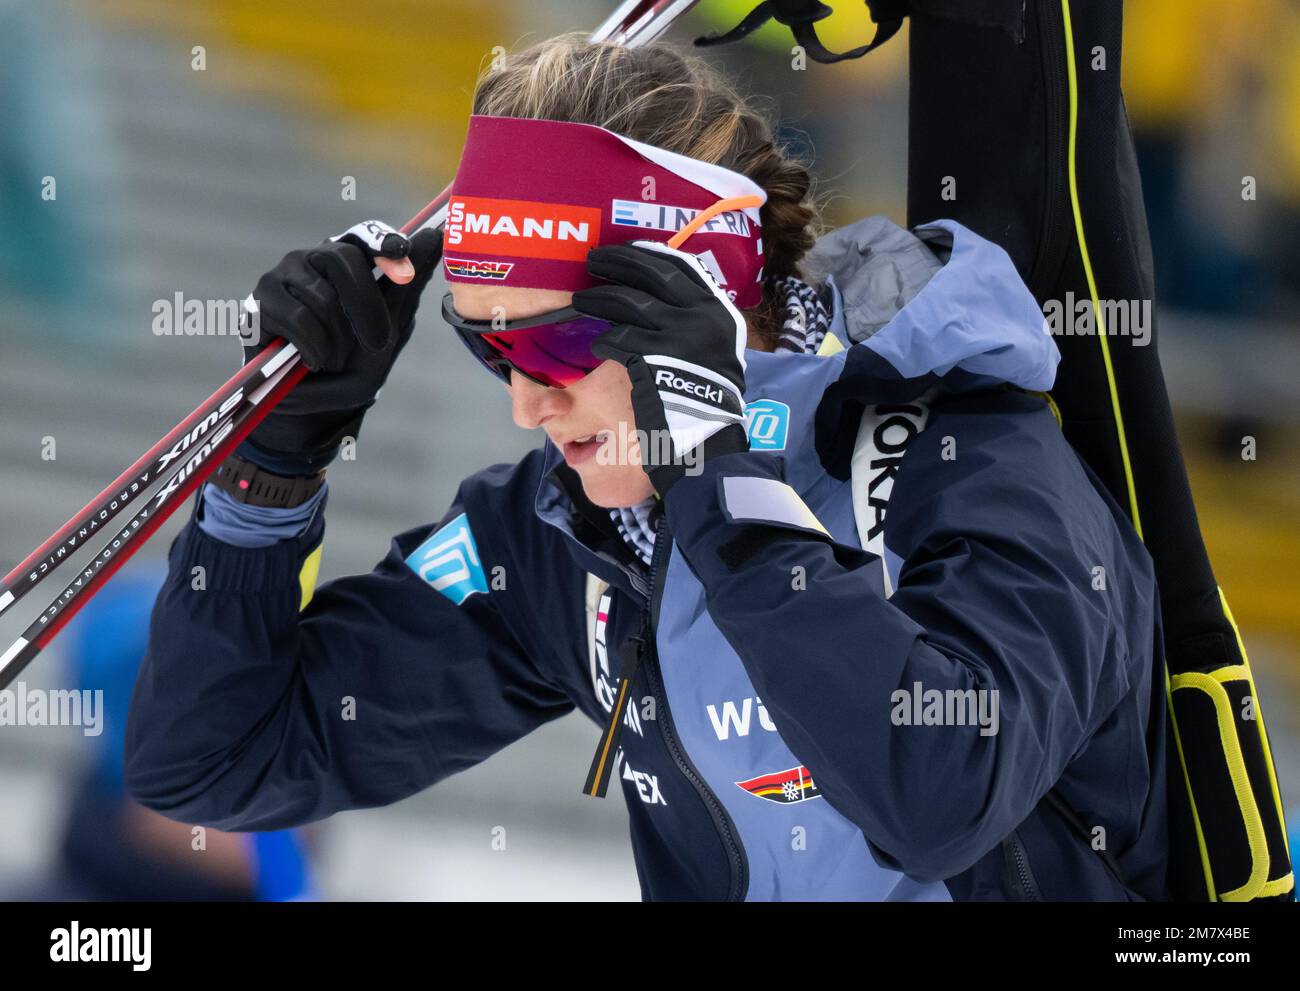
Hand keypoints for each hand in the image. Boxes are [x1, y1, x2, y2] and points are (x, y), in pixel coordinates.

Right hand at [240, 220, 442, 471]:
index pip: (364, 235)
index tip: (404, 259)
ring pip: (322, 297)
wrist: (316, 403)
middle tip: (378, 344)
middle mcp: (312, 259)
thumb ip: (408, 284)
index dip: (383, 243)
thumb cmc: (355, 363)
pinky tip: (314, 363)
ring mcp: (282, 277)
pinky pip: (297, 319)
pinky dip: (315, 349)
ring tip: (336, 359)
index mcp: (347, 260)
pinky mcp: (259, 302)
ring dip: (339, 340)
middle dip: (366, 306)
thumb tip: (435, 234)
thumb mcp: (390, 329)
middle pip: (342, 258)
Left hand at [573, 241, 748, 494]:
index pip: (680, 266)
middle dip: (617, 264)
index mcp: (718, 310)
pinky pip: (620, 339)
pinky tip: (597, 343)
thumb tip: (654, 291)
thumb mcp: (714, 346)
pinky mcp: (656, 359)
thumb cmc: (706, 394)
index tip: (624, 249)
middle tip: (592, 260)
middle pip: (651, 275)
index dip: (648, 254)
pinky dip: (605, 340)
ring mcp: (680, 336)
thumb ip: (693, 317)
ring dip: (599, 299)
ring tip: (579, 300)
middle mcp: (702, 317)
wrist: (708, 435)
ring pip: (629, 304)